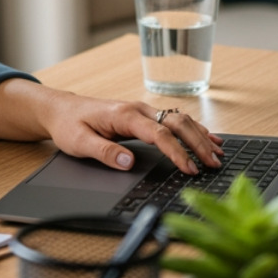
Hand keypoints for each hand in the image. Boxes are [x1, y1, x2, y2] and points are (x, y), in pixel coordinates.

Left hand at [0, 79, 222, 174]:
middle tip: (213, 163)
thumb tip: (128, 162)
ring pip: (179, 119)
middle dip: (198, 143)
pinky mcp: (143, 115)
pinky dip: (193, 128)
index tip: (189, 168)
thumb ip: (103, 152)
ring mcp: (142, 110)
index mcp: (124, 115)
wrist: (60, 109)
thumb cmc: (69, 125)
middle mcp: (138, 109)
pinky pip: (174, 119)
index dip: (177, 152)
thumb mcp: (78, 142)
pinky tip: (207, 138)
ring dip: (199, 135)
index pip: (159, 134)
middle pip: (177, 123)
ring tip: (218, 153)